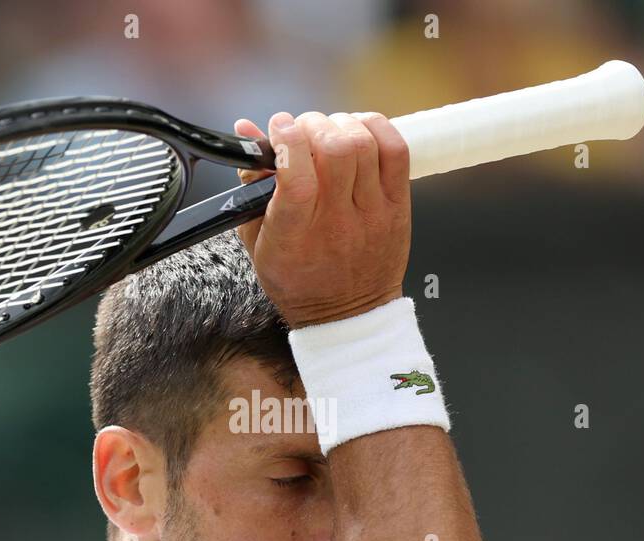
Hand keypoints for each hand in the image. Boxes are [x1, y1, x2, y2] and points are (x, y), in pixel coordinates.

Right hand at [233, 111, 410, 328]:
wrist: (347, 313)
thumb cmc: (300, 280)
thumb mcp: (257, 239)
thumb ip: (250, 183)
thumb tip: (246, 130)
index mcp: (294, 234)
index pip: (296, 176)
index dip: (286, 140)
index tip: (278, 127)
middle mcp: (336, 221)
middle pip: (335, 149)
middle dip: (313, 125)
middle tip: (303, 132)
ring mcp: (372, 213)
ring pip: (364, 144)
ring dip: (341, 124)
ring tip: (328, 133)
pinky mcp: (398, 206)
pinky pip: (396, 150)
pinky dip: (376, 128)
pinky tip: (358, 132)